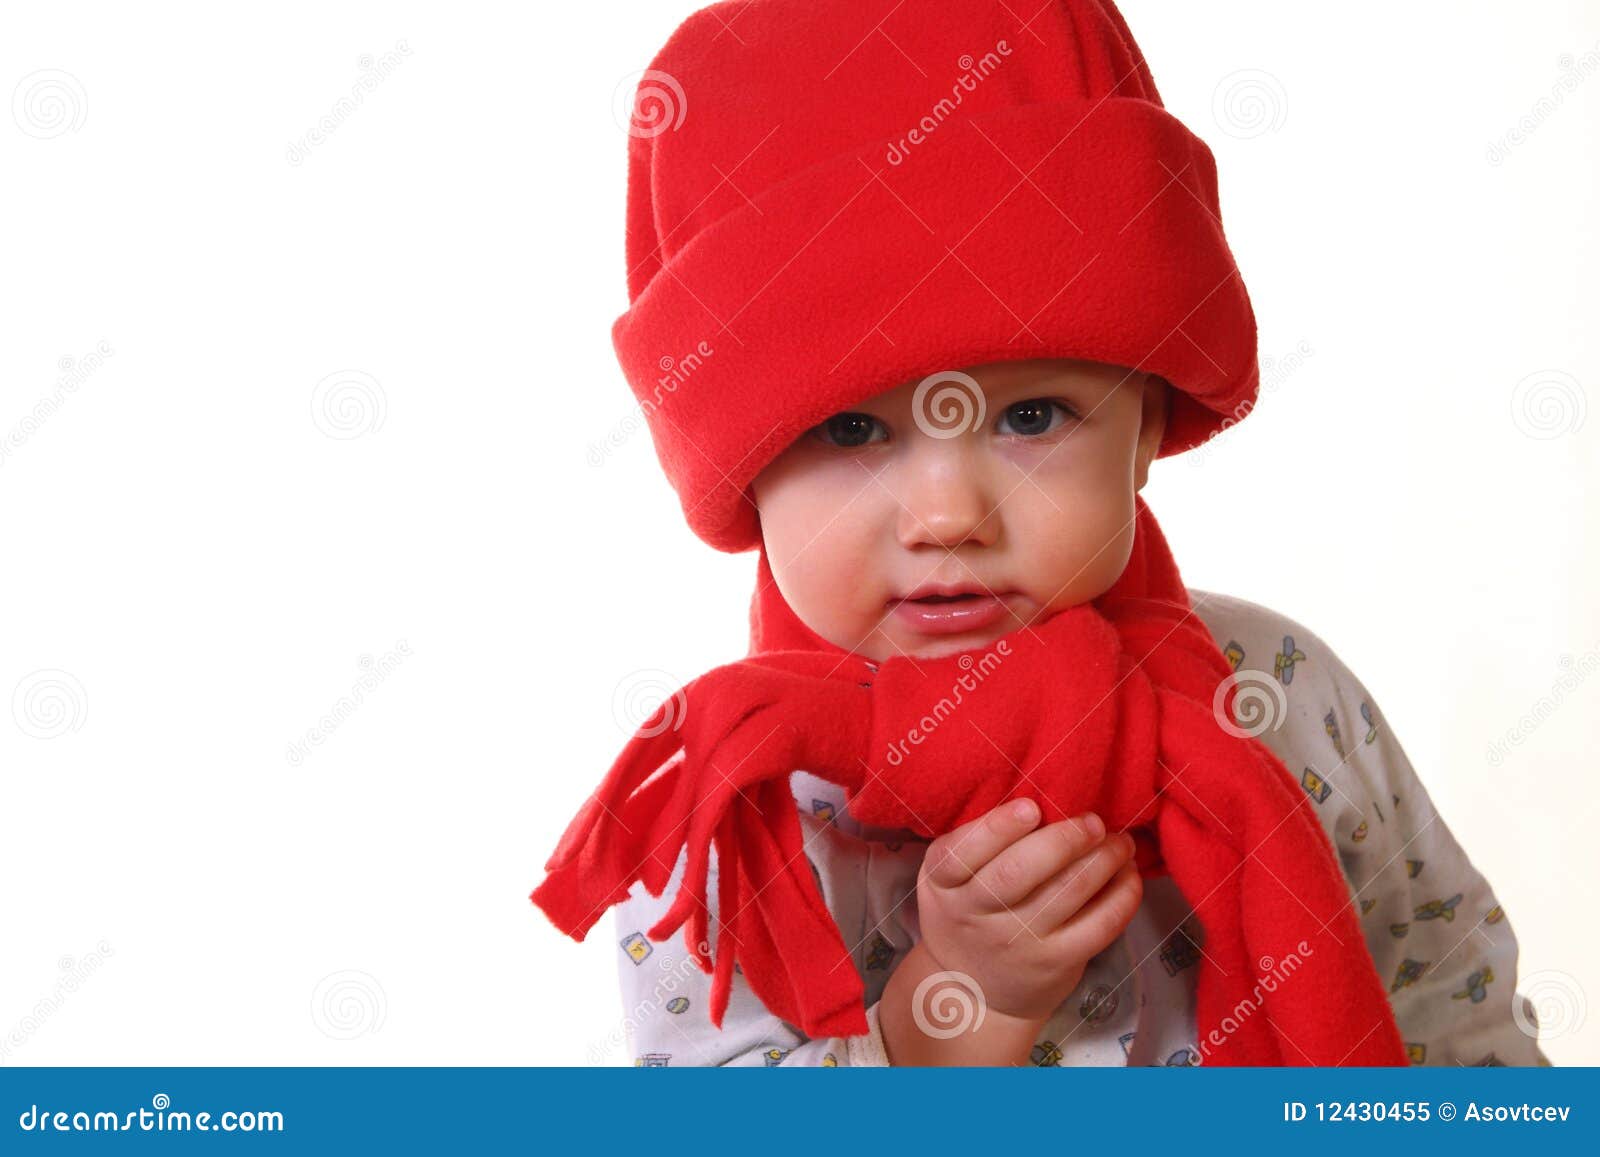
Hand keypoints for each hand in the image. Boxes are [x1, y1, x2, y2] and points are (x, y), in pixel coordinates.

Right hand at [912, 797, 1142, 1024]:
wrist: (972, 990)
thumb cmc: (966, 913)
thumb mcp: (948, 880)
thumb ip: (977, 843)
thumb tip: (1039, 792)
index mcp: (943, 882)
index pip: (962, 854)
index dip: (997, 828)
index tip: (1032, 807)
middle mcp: (975, 914)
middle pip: (1017, 873)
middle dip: (1063, 841)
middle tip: (1094, 821)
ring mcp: (1017, 942)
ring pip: (1066, 895)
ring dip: (1103, 860)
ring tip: (1120, 841)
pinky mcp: (1056, 963)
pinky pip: (1098, 927)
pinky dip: (1122, 896)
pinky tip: (1129, 874)